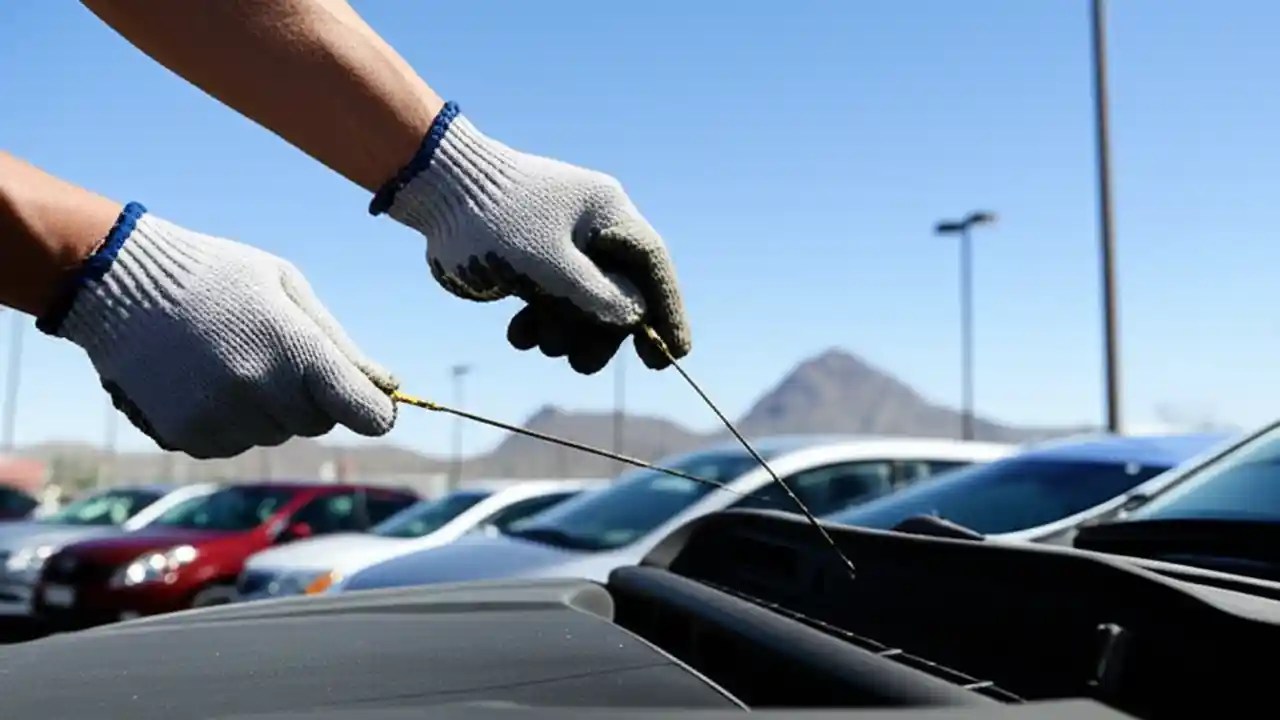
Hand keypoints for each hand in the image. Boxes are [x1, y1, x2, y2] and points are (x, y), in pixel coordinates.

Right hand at [39, 203, 397, 458]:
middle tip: (278, 354)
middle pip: (319, 422)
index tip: (376, 404)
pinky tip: (206, 378)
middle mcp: (262, 391)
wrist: (121, 283)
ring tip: (233, 358)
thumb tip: (388, 386)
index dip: (375, 410)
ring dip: (269, 407)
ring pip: (276, 433)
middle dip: (312, 397)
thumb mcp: (287, 288)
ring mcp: (223, 418)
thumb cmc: (218, 276)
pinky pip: (236, 442)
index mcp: (298, 351)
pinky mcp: (189, 436)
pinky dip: (232, 420)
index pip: (363, 412)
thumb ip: (340, 344)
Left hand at [378, 102, 691, 374]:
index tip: (674, 355)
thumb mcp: (548, 265)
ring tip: (536, 341)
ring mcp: (559, 243)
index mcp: (606, 211)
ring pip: (581, 302)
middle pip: (618, 290)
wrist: (431, 191)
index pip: (651, 264)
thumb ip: (595, 295)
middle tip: (582, 364)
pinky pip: (549, 300)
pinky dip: (538, 322)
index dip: (667, 310)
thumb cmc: (492, 218)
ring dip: (564, 331)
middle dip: (601, 332)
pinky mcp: (530, 260)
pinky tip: (517, 334)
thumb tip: (635, 318)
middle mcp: (590, 226)